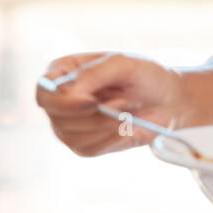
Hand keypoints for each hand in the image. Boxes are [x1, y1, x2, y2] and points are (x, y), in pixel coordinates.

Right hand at [35, 52, 188, 156]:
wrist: (168, 101)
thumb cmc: (144, 76)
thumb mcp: (121, 64)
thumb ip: (93, 74)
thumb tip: (71, 94)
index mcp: (62, 73)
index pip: (43, 92)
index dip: (62, 101)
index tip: (92, 102)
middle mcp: (61, 100)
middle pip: (55, 117)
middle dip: (91, 115)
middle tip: (124, 102)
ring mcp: (69, 125)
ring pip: (70, 136)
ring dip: (105, 125)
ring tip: (129, 109)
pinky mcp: (84, 145)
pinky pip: (87, 148)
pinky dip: (109, 138)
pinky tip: (125, 126)